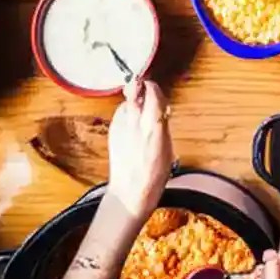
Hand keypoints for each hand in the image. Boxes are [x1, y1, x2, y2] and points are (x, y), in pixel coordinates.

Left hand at [106, 79, 172, 219]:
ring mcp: (120, 124)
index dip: (156, 89)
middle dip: (141, 87)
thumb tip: (161, 109)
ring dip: (135, 101)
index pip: (152, 91)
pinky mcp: (112, 130)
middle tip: (148, 94)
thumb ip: (161, 123)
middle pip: (135, 89)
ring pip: (128, 101)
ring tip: (142, 114)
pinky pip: (121, 113)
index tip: (159, 92)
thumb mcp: (167, 146)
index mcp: (152, 124)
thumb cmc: (152, 173)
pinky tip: (133, 126)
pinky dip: (128, 114)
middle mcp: (134, 120)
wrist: (130, 190)